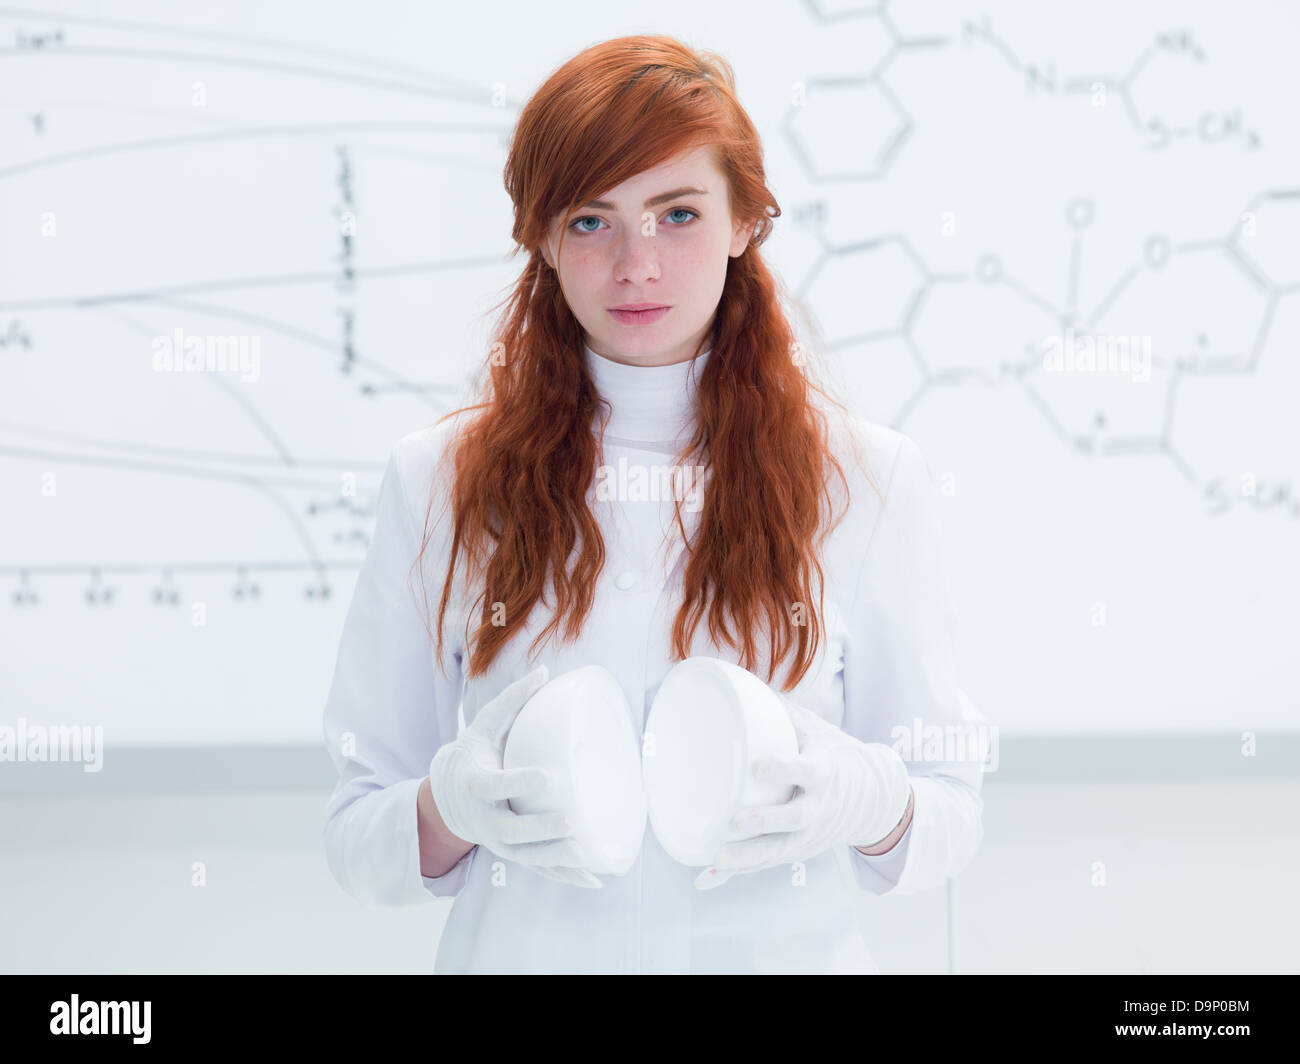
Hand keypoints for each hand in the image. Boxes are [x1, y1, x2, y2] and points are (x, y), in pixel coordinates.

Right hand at [429, 665, 601, 888]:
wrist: (448, 796)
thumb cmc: (473, 753)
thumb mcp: (484, 725)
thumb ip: (512, 700)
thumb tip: (545, 671)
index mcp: (476, 784)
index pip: (496, 786)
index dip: (519, 782)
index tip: (546, 778)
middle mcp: (484, 818)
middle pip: (512, 831)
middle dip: (541, 831)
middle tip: (571, 822)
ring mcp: (498, 841)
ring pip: (528, 857)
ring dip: (557, 860)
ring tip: (586, 853)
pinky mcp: (512, 853)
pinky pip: (540, 869)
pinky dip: (565, 877)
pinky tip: (593, 879)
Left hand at [694, 697, 910, 889]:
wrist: (875, 798)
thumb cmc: (836, 755)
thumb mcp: (819, 731)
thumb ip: (784, 712)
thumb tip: (743, 682)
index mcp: (824, 772)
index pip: (804, 770)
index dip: (783, 768)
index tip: (758, 765)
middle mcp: (819, 806)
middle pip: (793, 818)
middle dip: (766, 821)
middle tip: (736, 821)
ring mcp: (811, 833)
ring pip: (780, 849)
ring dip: (750, 856)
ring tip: (719, 856)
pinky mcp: (802, 850)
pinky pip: (772, 861)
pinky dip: (746, 869)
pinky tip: (717, 872)